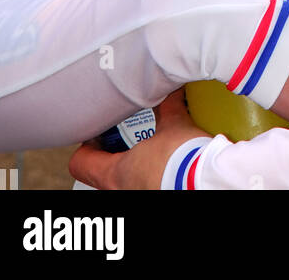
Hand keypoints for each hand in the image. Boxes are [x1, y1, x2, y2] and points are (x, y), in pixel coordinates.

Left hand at [69, 90, 207, 190]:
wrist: (208, 180)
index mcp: (115, 174)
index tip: (101, 134)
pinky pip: (144, 187)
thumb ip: (167, 106)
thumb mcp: (174, 124)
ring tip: (153, 151)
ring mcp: (138, 198)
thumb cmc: (184, 159)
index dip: (88, 146)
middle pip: (102, 175)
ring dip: (133, 168)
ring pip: (123, 183)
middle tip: (128, 139)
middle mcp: (122, 192)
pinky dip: (151, 177)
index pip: (81, 164)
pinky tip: (169, 166)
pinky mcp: (156, 199)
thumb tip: (169, 91)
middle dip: (114, 155)